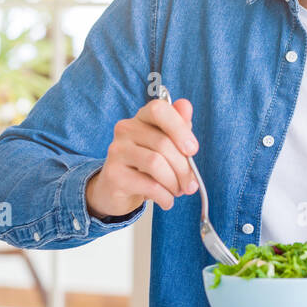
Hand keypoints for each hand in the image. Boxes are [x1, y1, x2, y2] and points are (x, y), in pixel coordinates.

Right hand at [85, 97, 198, 217]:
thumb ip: (178, 126)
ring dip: (174, 183)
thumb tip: (186, 106)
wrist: (115, 189)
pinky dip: (164, 196)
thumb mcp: (165, 144)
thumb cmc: (145, 164)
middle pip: (163, 143)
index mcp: (141, 118)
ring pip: (155, 163)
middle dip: (184, 168)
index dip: (179, 128)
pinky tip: (167, 201)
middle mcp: (125, 130)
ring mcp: (116, 151)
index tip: (193, 150)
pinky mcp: (113, 174)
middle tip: (190, 184)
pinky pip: (148, 184)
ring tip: (177, 191)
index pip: (159, 109)